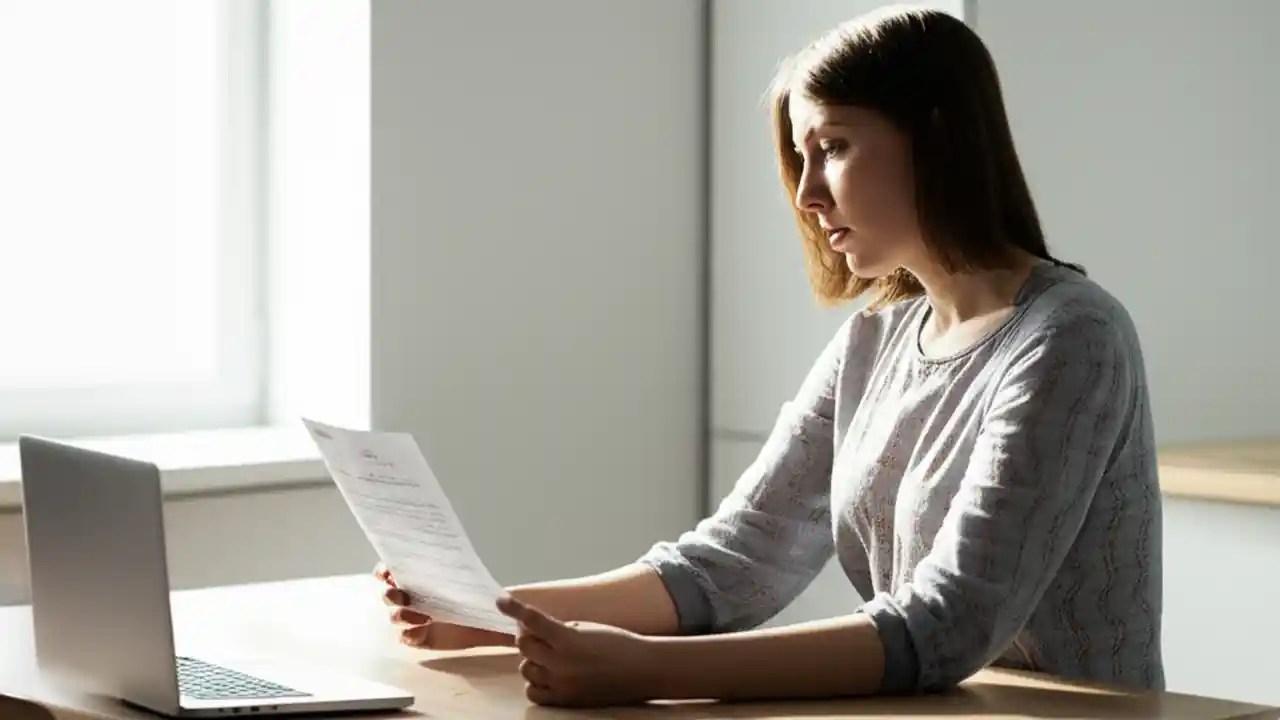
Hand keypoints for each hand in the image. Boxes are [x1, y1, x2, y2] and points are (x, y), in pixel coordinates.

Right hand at [375, 562, 513, 649]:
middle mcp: (410, 597)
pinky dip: (411, 634)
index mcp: (417, 577)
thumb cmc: (479, 594)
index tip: (389, 571)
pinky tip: (423, 631)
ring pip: (395, 616)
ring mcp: (413, 618)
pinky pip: (405, 637)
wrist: (487, 620)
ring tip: (424, 616)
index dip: (384, 570)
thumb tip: (500, 596)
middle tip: (403, 595)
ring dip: (402, 615)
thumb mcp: (482, 582)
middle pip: (388, 594)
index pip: (389, 571)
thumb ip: (487, 584)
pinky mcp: (419, 637)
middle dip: (390, 594)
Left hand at [497, 594, 662, 707]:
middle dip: (530, 638)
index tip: (501, 600)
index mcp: (568, 639)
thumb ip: (558, 630)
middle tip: (543, 636)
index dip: (514, 608)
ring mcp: (561, 685)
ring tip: (552, 657)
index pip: (532, 620)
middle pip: (524, 646)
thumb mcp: (586, 627)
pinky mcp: (564, 701)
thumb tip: (533, 632)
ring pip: (526, 669)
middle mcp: (561, 663)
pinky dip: (537, 682)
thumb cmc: (616, 643)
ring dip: (533, 660)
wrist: (640, 670)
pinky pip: (533, 692)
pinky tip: (550, 675)